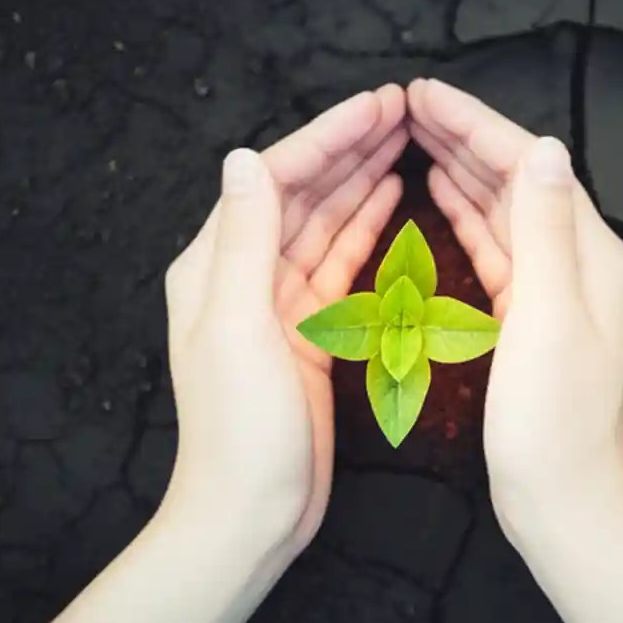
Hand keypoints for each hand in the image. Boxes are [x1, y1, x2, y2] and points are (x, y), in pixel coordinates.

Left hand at [163, 86, 405, 548]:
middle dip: (351, 148)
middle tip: (404, 111)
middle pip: (303, 193)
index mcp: (216, 265)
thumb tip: (247, 157)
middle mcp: (242, 276)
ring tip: (405, 143)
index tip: (379, 106)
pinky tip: (391, 202)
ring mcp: (276, 304)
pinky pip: (338, 266)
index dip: (328, 137)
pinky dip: (365, 231)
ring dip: (362, 181)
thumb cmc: (240, 434)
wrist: (251, 516)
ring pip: (324, 225)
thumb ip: (244, 240)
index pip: (275, 178)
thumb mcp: (238, 328)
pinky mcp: (307, 334)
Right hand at [407, 78, 622, 532]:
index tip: (423, 95)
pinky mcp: (534, 321)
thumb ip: (546, 232)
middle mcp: (579, 265)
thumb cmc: (558, 431)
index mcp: (589, 256)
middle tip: (407, 105)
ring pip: (504, 211)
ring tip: (416, 137)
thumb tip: (543, 147)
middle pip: (517, 180)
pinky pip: (498, 250)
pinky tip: (442, 200)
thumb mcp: (550, 322)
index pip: (529, 164)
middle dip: (463, 136)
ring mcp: (558, 293)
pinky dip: (467, 217)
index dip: (475, 123)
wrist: (570, 508)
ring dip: (462, 169)